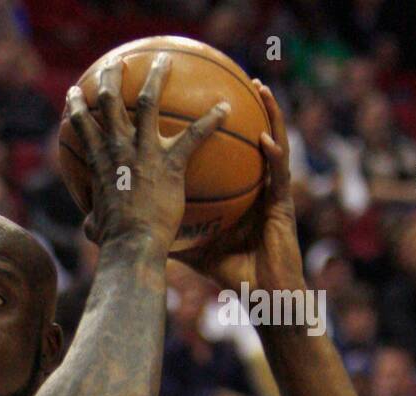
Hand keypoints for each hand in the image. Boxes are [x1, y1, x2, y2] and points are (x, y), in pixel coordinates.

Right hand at [67, 54, 231, 253]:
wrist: (133, 245)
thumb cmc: (114, 241)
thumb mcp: (95, 227)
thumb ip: (93, 219)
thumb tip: (90, 225)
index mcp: (98, 163)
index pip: (82, 125)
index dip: (77, 105)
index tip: (77, 91)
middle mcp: (118, 149)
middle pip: (110, 101)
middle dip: (111, 77)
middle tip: (116, 63)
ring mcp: (144, 152)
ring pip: (147, 102)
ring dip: (155, 78)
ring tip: (163, 60)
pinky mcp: (171, 162)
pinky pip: (195, 134)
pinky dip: (211, 119)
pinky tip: (225, 107)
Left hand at [173, 83, 302, 294]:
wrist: (262, 295)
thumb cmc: (230, 274)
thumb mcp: (190, 247)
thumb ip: (165, 231)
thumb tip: (131, 228)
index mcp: (235, 191)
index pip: (226, 154)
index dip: (217, 130)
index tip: (203, 105)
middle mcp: (253, 185)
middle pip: (249, 140)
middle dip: (245, 110)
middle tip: (237, 80)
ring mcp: (271, 192)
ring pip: (273, 145)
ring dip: (270, 117)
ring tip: (261, 91)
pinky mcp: (283, 205)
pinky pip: (279, 175)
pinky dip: (275, 157)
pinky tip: (267, 140)